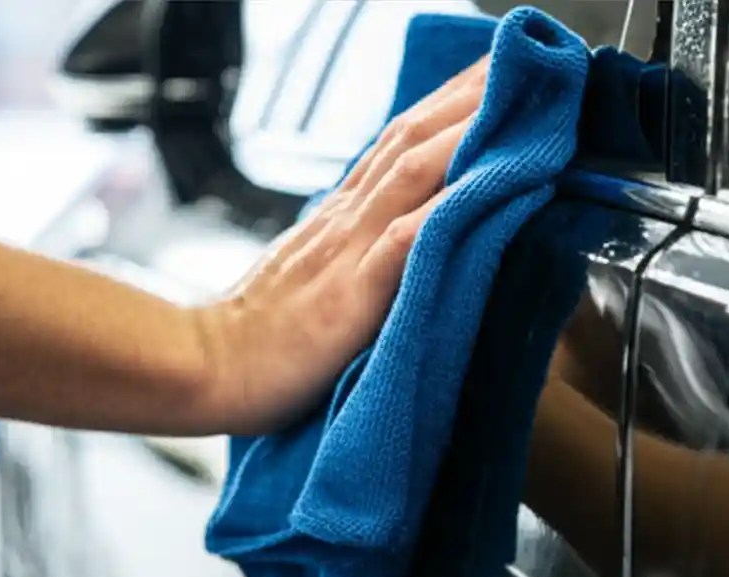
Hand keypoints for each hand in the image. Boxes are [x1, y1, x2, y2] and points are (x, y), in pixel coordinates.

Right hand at [194, 57, 488, 434]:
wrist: (201, 366)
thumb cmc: (256, 339)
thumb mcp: (307, 279)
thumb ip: (348, 255)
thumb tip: (395, 241)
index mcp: (338, 217)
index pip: (399, 142)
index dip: (448, 104)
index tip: (495, 73)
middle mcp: (346, 219)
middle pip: (413, 136)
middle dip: (471, 95)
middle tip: (527, 59)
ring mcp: (347, 250)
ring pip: (414, 170)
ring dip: (469, 130)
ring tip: (522, 98)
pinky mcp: (351, 294)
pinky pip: (405, 240)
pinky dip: (448, 207)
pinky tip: (490, 186)